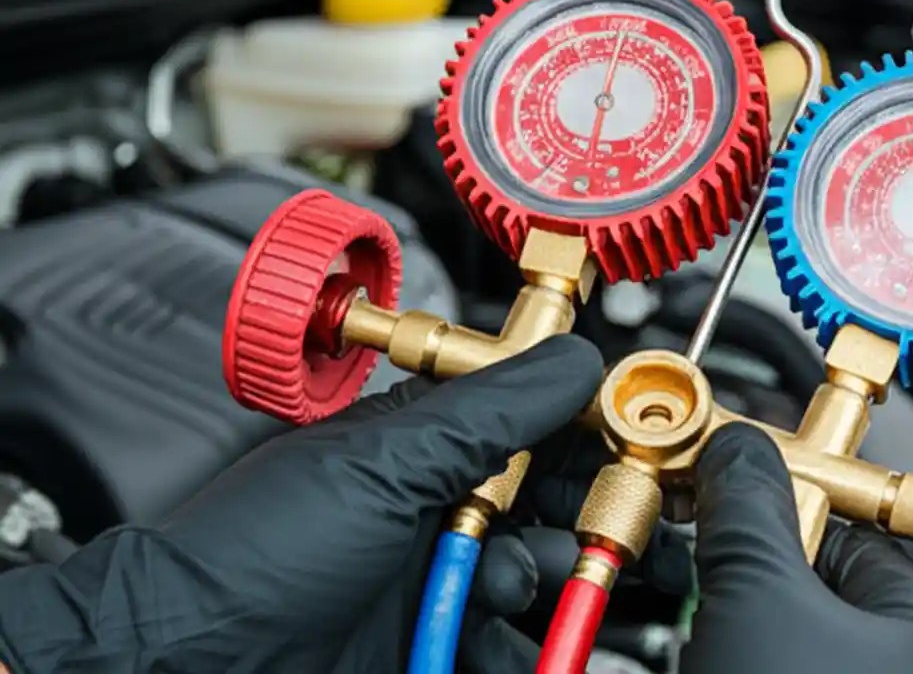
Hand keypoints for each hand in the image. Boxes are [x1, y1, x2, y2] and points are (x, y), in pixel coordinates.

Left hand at [0, 336, 606, 672]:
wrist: (190, 665)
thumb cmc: (254, 556)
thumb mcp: (386, 465)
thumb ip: (488, 411)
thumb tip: (572, 359)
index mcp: (420, 451)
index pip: (528, 424)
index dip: (584, 434)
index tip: (633, 447)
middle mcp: (430, 512)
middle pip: (541, 508)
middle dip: (574, 519)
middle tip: (600, 532)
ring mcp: (427, 584)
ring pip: (528, 581)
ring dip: (538, 585)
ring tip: (503, 590)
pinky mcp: (426, 648)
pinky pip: (501, 646)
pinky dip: (514, 647)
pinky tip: (489, 640)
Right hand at [681, 424, 912, 673]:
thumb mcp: (760, 595)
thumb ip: (750, 508)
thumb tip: (741, 450)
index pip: (852, 530)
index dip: (783, 503)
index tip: (731, 488)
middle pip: (816, 582)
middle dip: (753, 574)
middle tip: (711, 577)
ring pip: (791, 631)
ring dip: (740, 620)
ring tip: (714, 640)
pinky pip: (781, 665)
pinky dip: (745, 655)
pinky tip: (718, 662)